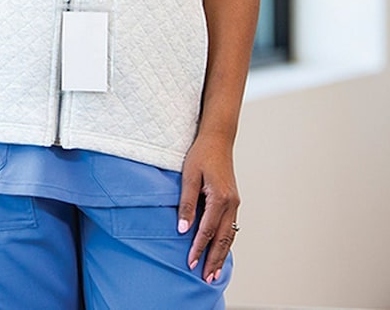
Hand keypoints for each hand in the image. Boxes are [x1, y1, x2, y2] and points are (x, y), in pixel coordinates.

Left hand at [178, 131, 239, 282]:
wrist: (217, 139)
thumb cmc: (201, 155)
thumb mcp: (188, 176)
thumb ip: (186, 204)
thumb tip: (182, 229)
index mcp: (220, 198)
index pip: (207, 230)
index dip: (198, 248)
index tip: (190, 263)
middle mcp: (231, 204)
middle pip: (222, 239)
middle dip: (213, 259)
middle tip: (206, 278)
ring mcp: (235, 204)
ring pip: (229, 236)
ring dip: (221, 255)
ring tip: (214, 272)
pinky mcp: (233, 202)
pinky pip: (231, 228)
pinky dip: (226, 242)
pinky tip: (221, 251)